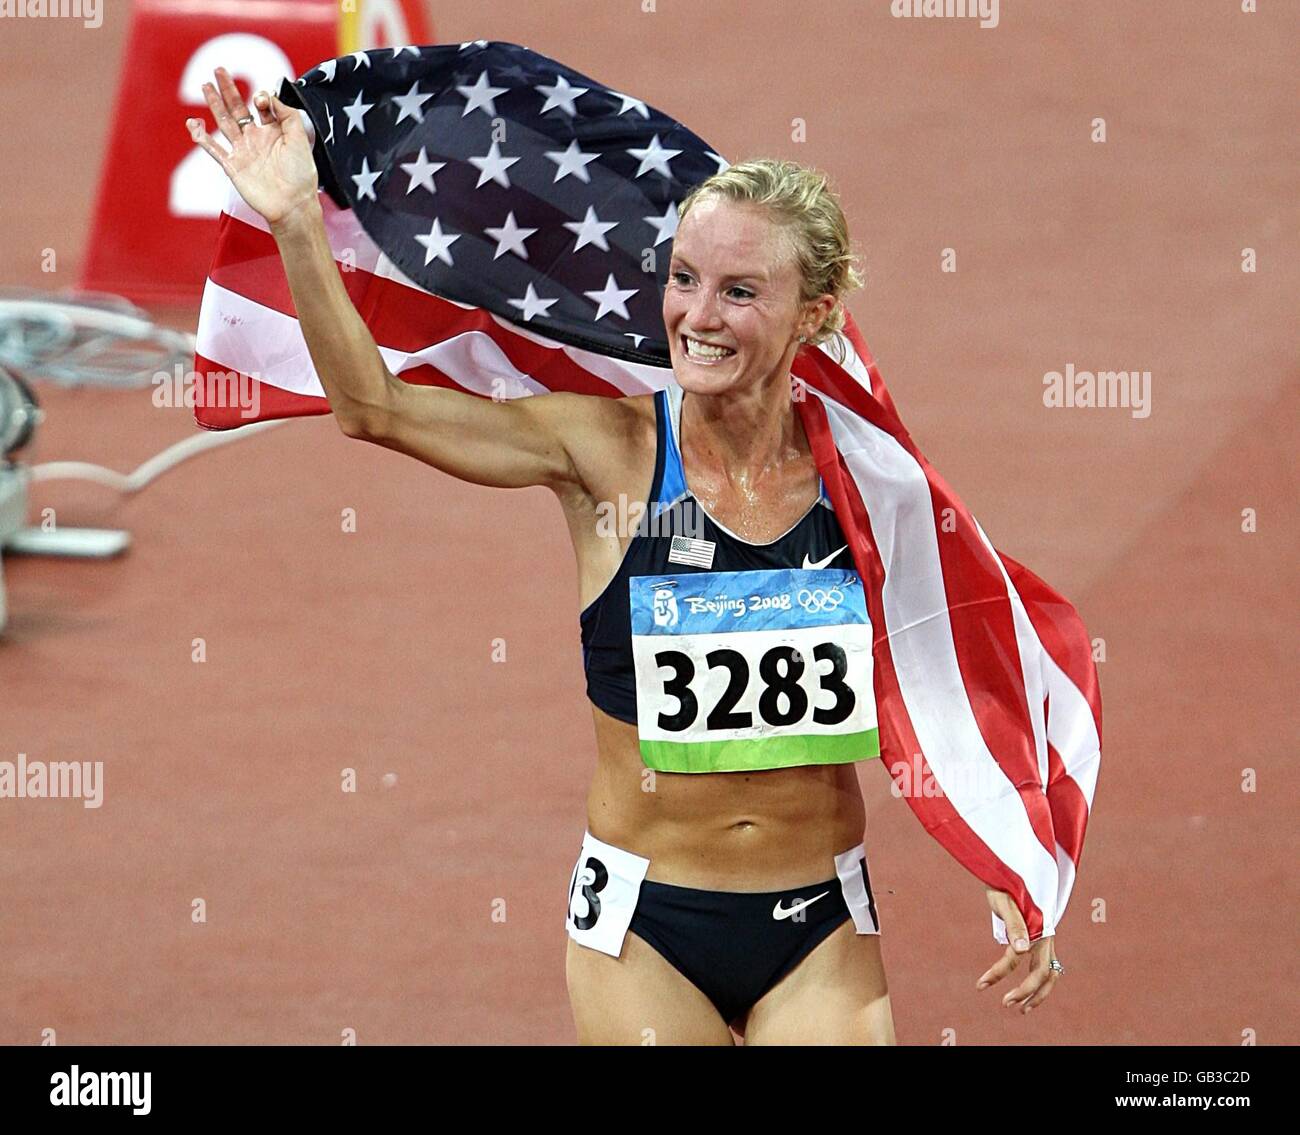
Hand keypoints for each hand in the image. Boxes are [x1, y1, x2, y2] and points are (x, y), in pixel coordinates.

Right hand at [184, 66, 319, 229]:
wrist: (292, 204)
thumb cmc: (301, 175)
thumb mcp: (299, 138)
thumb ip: (286, 114)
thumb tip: (268, 95)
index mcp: (274, 132)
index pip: (263, 107)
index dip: (262, 98)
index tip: (261, 100)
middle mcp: (256, 140)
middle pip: (238, 109)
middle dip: (229, 90)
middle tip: (219, 70)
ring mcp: (243, 152)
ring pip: (224, 123)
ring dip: (214, 104)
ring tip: (206, 86)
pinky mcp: (232, 166)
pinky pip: (213, 149)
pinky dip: (201, 137)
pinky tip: (193, 123)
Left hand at [976, 887, 1060, 1013]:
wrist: (1010, 871)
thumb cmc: (1005, 885)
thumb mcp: (1004, 901)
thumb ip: (1014, 925)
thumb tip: (1020, 950)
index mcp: (1036, 929)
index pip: (1014, 958)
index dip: (997, 973)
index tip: (980, 985)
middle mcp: (1045, 937)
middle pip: (1041, 974)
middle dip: (1025, 992)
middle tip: (1005, 1004)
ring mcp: (1046, 940)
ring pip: (1049, 974)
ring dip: (1037, 993)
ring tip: (1022, 1009)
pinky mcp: (1042, 940)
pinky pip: (1044, 966)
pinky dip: (1038, 981)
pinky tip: (1026, 991)